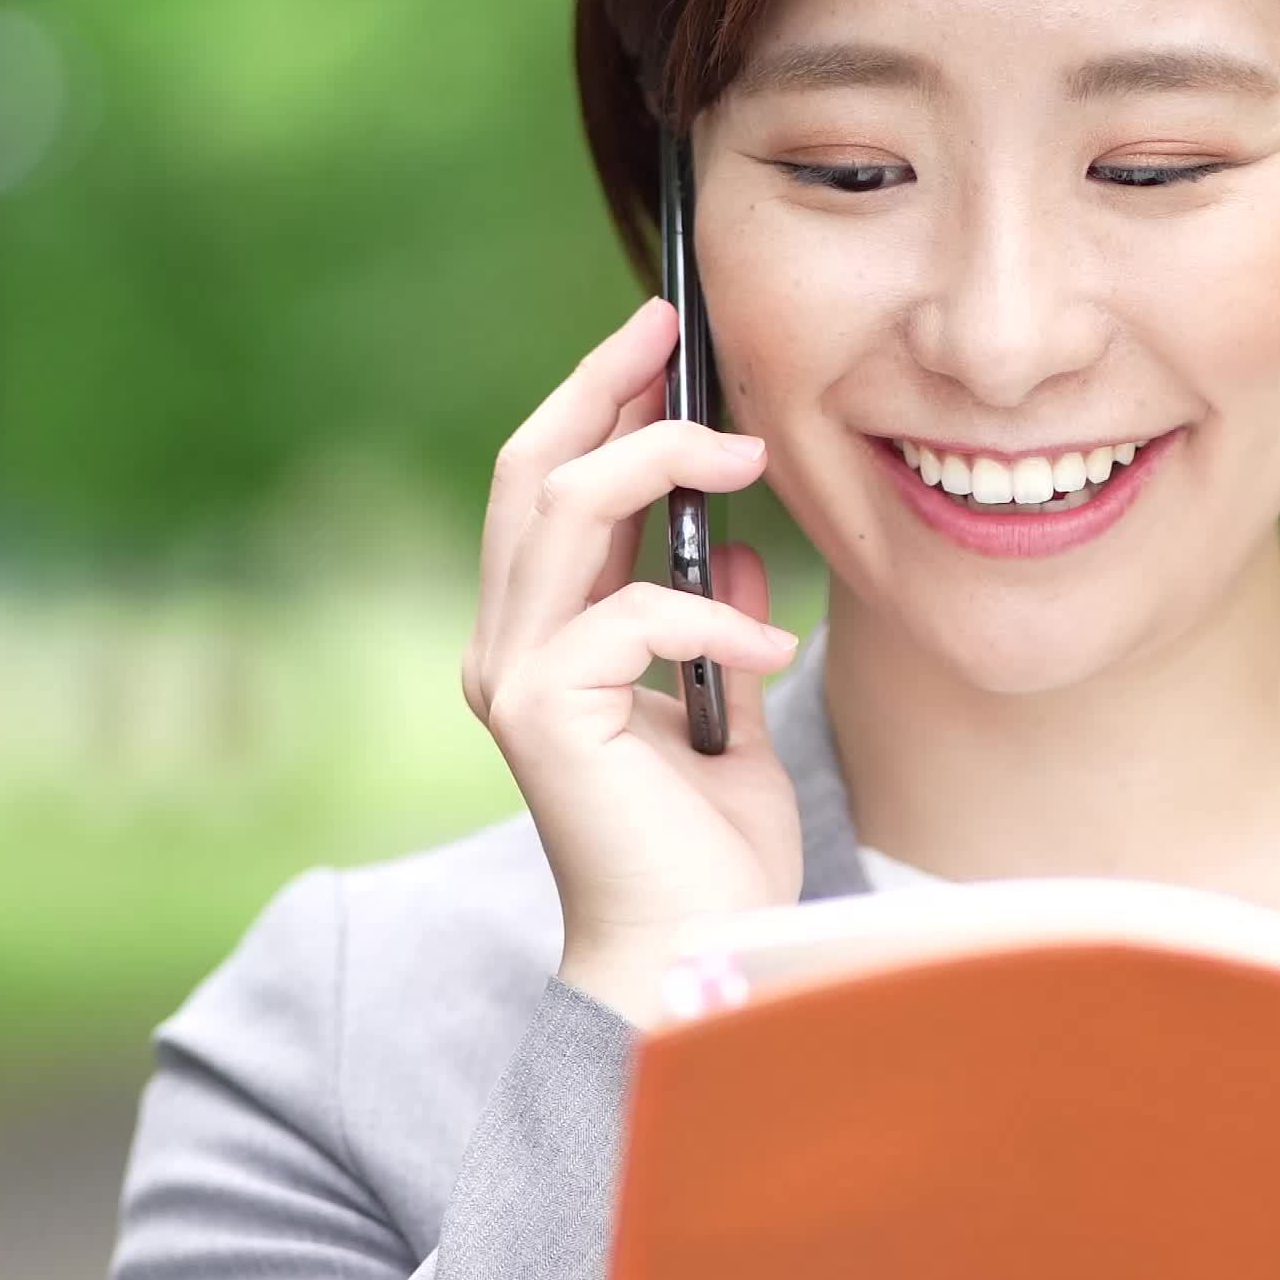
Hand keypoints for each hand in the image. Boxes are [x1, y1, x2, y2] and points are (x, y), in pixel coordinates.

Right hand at [463, 294, 803, 1025]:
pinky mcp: (547, 717)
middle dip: (601, 387)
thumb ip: (715, 621)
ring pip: (560, 512)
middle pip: (530, 471)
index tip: (662, 335)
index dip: (596, 400)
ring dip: (657, 462)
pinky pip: (626, 616)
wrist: (695, 952)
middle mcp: (510, 648)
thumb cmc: (710, 847)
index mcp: (544, 639)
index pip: (548, 486)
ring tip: (746, 454)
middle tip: (672, 327)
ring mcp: (517, 680)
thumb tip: (732, 543)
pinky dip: (707, 614)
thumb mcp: (728, 703)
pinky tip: (769, 646)